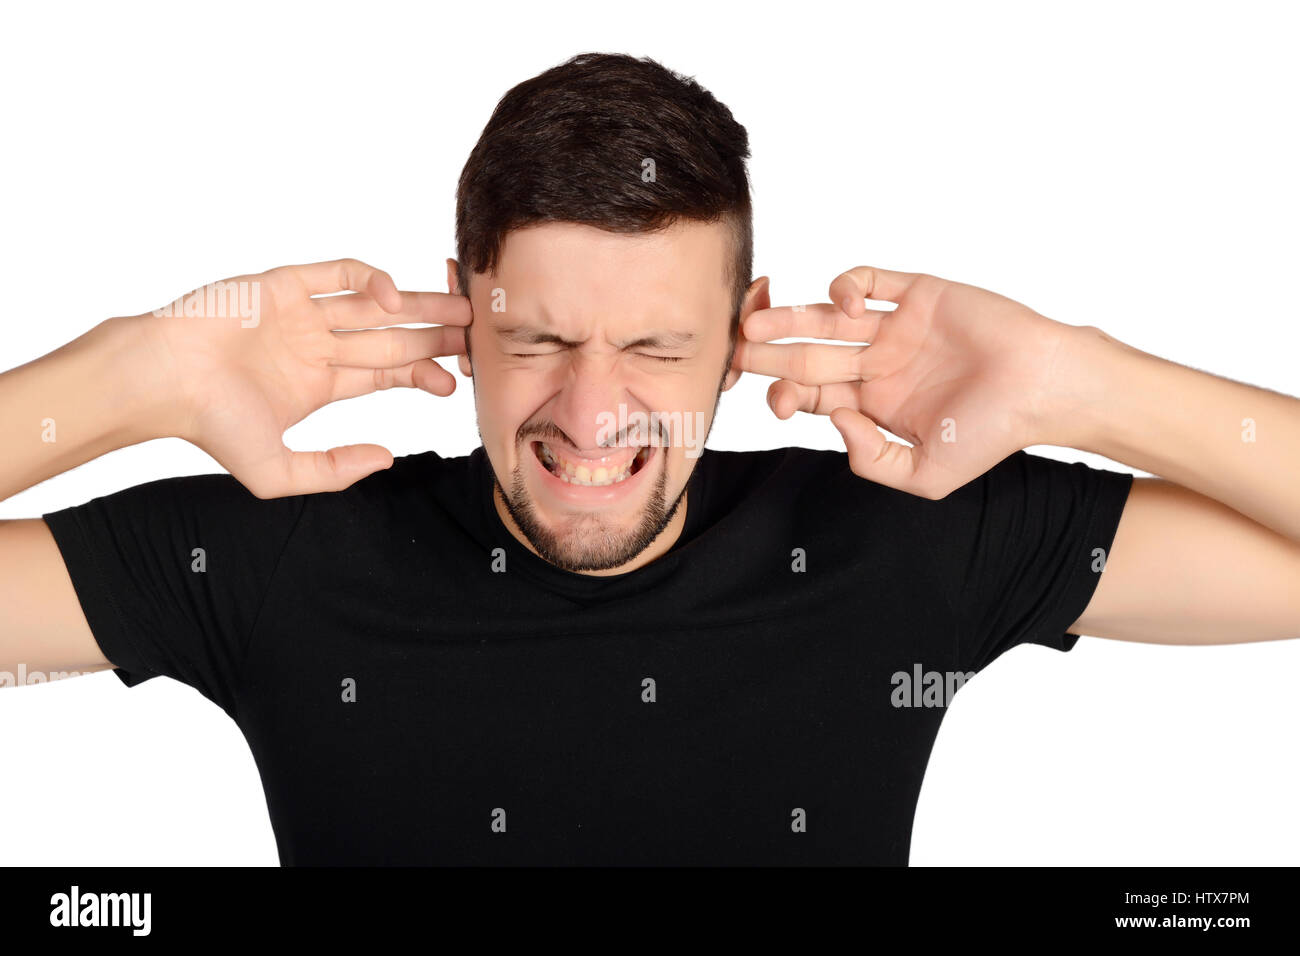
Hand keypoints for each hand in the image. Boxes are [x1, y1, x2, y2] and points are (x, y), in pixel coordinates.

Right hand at [140, 258, 470, 497]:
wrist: (160, 381)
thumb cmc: (208, 425)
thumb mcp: (278, 471)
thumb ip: (334, 470)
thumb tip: (388, 459)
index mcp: (318, 383)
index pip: (385, 374)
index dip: (422, 374)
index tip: (452, 384)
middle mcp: (315, 346)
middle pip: (390, 337)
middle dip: (433, 336)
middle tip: (476, 335)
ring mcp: (302, 313)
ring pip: (374, 305)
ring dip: (418, 305)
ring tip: (461, 308)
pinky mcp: (284, 283)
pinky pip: (338, 274)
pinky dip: (370, 279)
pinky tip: (394, 296)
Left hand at [735, 266, 1077, 497]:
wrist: (1045, 387)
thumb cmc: (994, 432)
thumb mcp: (926, 475)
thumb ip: (873, 461)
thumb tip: (834, 422)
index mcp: (874, 402)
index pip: (814, 394)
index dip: (786, 395)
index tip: (778, 402)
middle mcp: (877, 362)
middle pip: (808, 354)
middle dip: (769, 354)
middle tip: (733, 351)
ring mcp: (893, 326)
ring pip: (826, 318)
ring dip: (788, 318)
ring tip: (753, 324)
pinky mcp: (916, 293)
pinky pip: (868, 281)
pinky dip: (845, 287)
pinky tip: (840, 305)